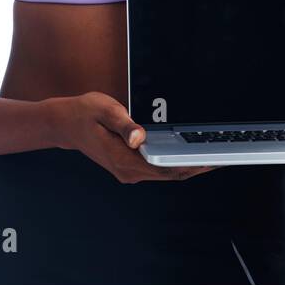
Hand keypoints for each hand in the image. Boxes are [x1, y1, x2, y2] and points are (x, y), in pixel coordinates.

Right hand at [45, 91, 220, 183]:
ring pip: (164, 174)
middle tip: (221, 158)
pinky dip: (174, 165)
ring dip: (186, 167)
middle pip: (169, 174)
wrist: (64, 124)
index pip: (163, 167)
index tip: (209, 160)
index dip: (189, 165)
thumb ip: (125, 124)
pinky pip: (156, 170)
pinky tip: (187, 156)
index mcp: (123, 158)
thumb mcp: (105, 110)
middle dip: (195, 167)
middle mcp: (127, 170)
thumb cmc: (83, 113)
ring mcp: (127, 171)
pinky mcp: (128, 167)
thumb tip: (139, 136)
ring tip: (210, 158)